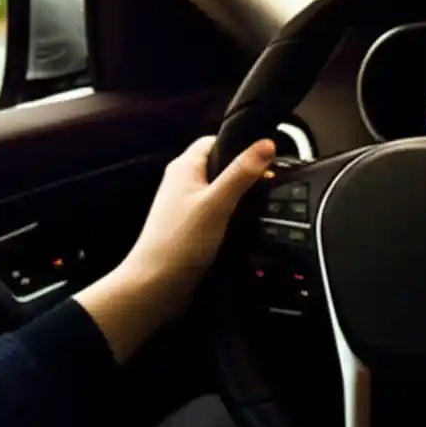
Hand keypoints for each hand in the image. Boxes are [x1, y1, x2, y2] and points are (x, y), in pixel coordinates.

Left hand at [75, 136, 274, 362]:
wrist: (156, 285)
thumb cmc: (182, 240)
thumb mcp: (218, 202)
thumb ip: (242, 173)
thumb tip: (267, 143)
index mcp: (184, 167)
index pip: (214, 141)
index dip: (239, 145)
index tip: (265, 157)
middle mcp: (181, 182)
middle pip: (219, 166)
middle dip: (243, 174)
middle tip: (269, 184)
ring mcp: (183, 205)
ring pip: (219, 190)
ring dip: (238, 197)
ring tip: (261, 205)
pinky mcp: (189, 227)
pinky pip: (215, 212)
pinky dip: (231, 216)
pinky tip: (245, 227)